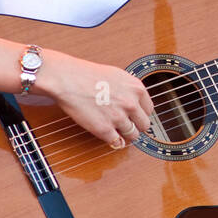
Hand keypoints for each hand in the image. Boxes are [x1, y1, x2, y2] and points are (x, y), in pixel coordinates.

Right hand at [39, 49, 153, 149]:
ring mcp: (118, 117)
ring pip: (132, 135)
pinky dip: (114, 142)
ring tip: (117, 130)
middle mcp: (131, 104)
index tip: (135, 117)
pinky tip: (110, 137)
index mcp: (136, 89)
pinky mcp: (104, 129)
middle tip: (128, 126)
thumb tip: (135, 101)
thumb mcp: (118, 76)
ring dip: (125, 135)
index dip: (140, 114)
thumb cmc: (88, 74)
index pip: (149, 110)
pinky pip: (117, 142)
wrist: (68, 79)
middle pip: (144, 125)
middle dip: (136, 126)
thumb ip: (129, 90)